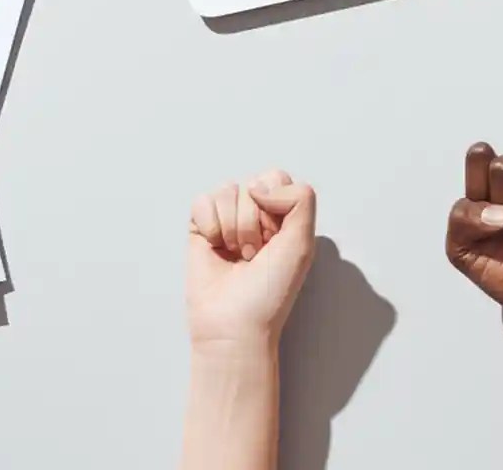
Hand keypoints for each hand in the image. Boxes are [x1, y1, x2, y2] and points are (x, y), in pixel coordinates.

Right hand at [187, 170, 316, 346]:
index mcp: (283, 214)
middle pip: (252, 183)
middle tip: (255, 253)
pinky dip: (209, 226)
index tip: (275, 241)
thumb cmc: (270, 291)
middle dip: (253, 221)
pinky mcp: (200, 228)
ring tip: (237, 254)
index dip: (275, 207)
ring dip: (233, 227)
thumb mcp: (302, 242)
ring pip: (227, 191)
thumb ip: (300, 199)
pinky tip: (215, 248)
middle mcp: (255, 213)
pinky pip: (202, 202)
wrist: (234, 323)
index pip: (276, 179)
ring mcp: (227, 219)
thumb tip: (258, 186)